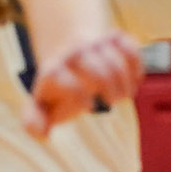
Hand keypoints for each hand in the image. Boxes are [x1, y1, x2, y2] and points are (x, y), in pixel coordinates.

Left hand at [22, 33, 142, 139]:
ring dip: (125, 81)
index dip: (80, 96)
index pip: (66, 80)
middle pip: (97, 68)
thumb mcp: (41, 105)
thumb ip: (34, 120)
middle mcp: (74, 53)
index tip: (89, 106)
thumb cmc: (57, 89)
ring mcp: (94, 43)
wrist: (68, 55)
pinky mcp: (112, 38)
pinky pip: (129, 44)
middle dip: (110, 88)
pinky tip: (134, 79)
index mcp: (54, 70)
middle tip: (112, 102)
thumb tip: (42, 134)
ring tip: (124, 96)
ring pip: (115, 58)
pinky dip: (136, 63)